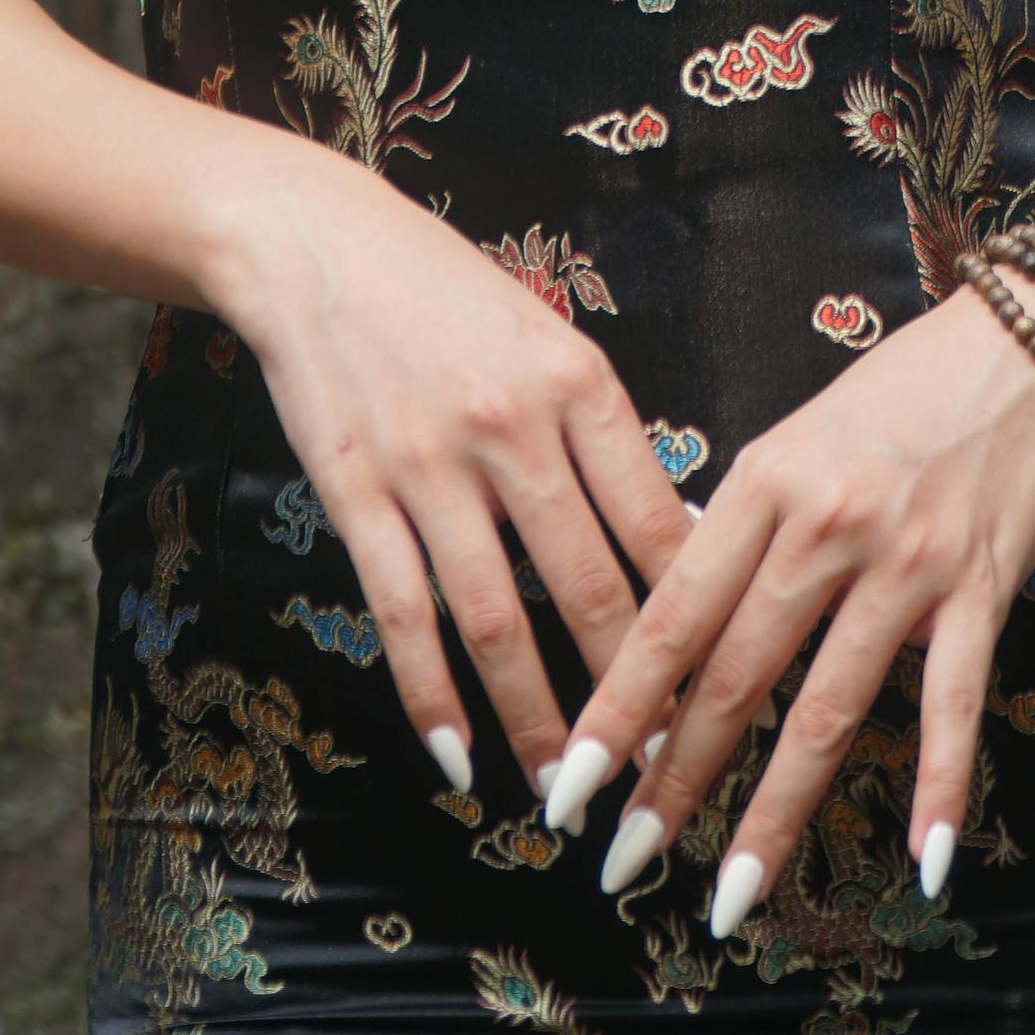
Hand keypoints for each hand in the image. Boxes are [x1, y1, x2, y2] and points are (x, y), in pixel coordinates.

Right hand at [213, 134, 692, 799]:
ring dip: (537, 718)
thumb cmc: (443, 290)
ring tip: (564, 790)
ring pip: (499, 619)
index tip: (719, 681)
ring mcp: (430, 465)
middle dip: (630, 692)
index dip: (694, 614)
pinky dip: (432, 694)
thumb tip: (672, 535)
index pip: (656, 521)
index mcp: (575, 379)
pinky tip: (456, 754)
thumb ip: (599, 431)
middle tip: (659, 766)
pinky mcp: (358, 494)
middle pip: (589, 586)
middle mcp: (511, 424)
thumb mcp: (544, 335)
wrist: (315, 244)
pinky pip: (405, 614)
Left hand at [540, 277, 1034, 926]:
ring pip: (829, 708)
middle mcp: (828, 526)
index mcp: (765, 481)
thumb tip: (674, 620)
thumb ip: (738, 526)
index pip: (674, 612)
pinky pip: (955, 708)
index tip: (573, 779)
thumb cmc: (896, 396)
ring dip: (776, 811)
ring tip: (732, 893)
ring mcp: (908, 565)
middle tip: (626, 857)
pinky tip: (922, 866)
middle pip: (739, 673)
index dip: (619, 704)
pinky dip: (941, 789)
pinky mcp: (981, 593)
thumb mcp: (794, 438)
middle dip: (676, 777)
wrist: (1025, 351)